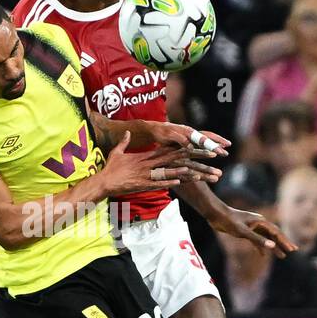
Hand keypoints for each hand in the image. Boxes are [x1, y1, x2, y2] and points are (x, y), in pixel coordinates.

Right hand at [99, 134, 219, 194]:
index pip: (172, 150)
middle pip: (178, 159)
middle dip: (197, 159)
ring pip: (172, 171)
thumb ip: (125, 142)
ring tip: (204, 173)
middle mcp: (150, 163)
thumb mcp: (118, 153)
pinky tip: (183, 181)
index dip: (188, 149)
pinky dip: (170, 181)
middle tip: (213, 158)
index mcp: (148, 156)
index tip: (202, 148)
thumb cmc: (111, 169)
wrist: (103, 182)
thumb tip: (128, 133)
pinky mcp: (144, 184)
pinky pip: (159, 182)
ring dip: (190, 173)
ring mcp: (148, 174)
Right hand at [146, 121, 229, 156]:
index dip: (218, 140)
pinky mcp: (170, 135)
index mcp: (192, 133)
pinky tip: (190, 149)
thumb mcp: (183, 142)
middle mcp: (188, 132)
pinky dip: (185, 143)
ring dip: (204, 144)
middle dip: (215, 145)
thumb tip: (205, 150)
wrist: (152, 129)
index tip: (229, 145)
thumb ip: (193, 145)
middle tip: (225, 153)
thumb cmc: (168, 137)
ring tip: (214, 153)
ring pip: (194, 138)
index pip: (208, 135)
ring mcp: (180, 132)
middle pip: (204, 138)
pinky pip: (179, 139)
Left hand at [209, 205, 296, 257]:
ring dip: (274, 247)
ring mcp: (252, 227)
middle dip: (283, 243)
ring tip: (282, 256)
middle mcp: (259, 223)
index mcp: (261, 222)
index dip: (285, 241)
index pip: (276, 233)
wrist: (216, 215)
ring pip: (266, 238)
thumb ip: (258, 240)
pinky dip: (260, 247)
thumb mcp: (243, 232)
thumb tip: (272, 246)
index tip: (292, 249)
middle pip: (274, 235)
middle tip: (293, 250)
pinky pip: (256, 240)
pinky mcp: (245, 231)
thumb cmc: (229, 221)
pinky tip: (262, 256)